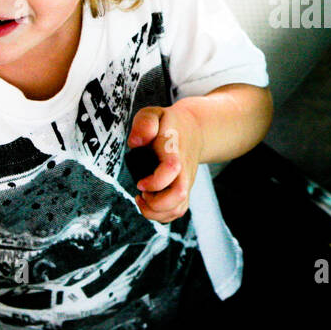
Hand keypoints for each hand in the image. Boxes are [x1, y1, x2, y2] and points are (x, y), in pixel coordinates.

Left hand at [127, 103, 201, 222]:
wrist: (194, 130)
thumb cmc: (169, 124)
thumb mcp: (154, 114)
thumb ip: (144, 123)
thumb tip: (136, 142)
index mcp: (174, 150)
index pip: (172, 169)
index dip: (155, 182)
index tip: (140, 182)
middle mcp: (183, 169)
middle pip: (178, 195)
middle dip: (155, 204)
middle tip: (141, 193)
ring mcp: (185, 181)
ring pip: (178, 208)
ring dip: (156, 212)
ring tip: (143, 199)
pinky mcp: (184, 190)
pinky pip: (177, 211)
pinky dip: (161, 215)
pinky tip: (149, 203)